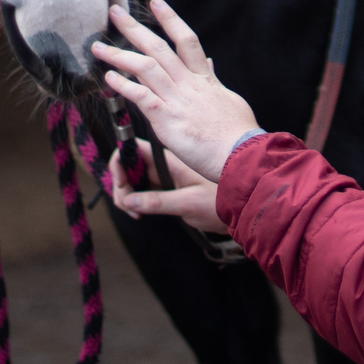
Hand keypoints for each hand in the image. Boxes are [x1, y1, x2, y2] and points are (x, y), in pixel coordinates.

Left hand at [90, 0, 258, 181]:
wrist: (241, 154)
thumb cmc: (238, 132)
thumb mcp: (229, 100)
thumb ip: (214, 81)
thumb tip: (209, 64)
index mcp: (204, 79)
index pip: (186, 40)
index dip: (171, 19)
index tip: (156, 2)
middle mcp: (189, 84)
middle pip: (159, 47)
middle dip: (134, 28)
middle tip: (114, 13)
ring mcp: (177, 100)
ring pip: (145, 67)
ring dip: (119, 55)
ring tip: (98, 47)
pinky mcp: (167, 119)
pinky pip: (141, 97)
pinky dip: (124, 86)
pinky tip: (108, 78)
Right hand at [110, 139, 226, 233]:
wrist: (244, 205)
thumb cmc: (222, 201)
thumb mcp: (189, 203)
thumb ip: (158, 202)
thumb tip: (128, 199)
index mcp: (170, 159)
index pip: (133, 149)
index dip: (120, 163)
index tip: (120, 185)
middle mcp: (164, 164)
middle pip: (129, 166)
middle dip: (120, 185)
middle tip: (127, 206)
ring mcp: (164, 176)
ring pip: (133, 179)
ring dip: (126, 196)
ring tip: (134, 214)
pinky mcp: (167, 189)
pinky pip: (142, 190)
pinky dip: (135, 201)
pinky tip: (138, 213)